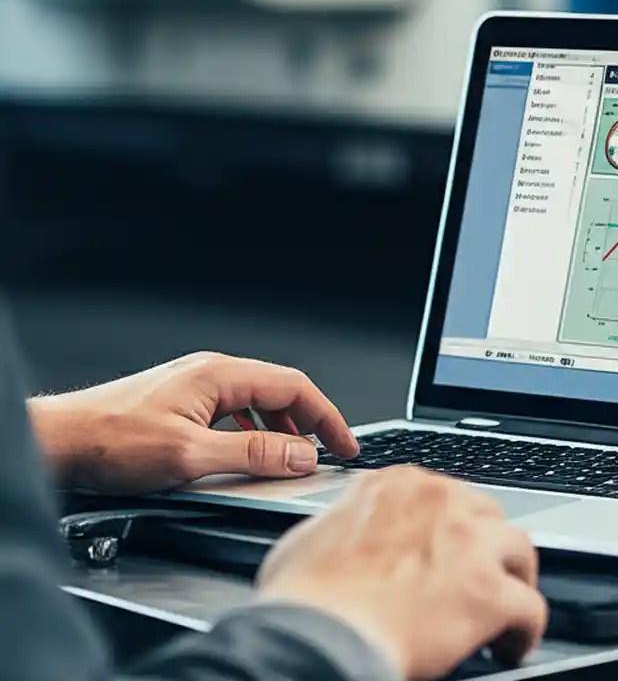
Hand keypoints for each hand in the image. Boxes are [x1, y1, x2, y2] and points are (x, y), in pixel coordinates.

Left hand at [27, 351, 358, 494]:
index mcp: (219, 375)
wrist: (58, 443)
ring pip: (255, 402)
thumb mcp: (191, 456)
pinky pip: (232, 413)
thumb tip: (302, 455)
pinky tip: (247, 455)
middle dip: (309, 422)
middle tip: (328, 453)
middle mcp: (209, 374)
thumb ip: (253, 455)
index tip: (345, 445)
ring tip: (292, 458)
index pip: (294, 387)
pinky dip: (253, 432)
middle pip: (278, 391)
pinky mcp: (179, 405)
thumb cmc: (110, 441)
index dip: (327, 417)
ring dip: (281, 429)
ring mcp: (193, 387)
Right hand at [257, 466, 547, 679]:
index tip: (453, 550)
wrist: (317, 634)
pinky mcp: (490, 591)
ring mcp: (471, 544)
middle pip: (489, 518)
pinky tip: (513, 647)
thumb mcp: (314, 535)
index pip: (448, 496)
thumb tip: (351, 536)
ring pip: (519, 552)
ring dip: (516, 580)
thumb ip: (349, 523)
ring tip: (508, 609)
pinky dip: (525, 630)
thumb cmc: (303, 597)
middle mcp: (442, 502)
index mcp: (400, 485)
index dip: (455, 528)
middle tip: (481, 578)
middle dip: (488, 549)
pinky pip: (530, 607)